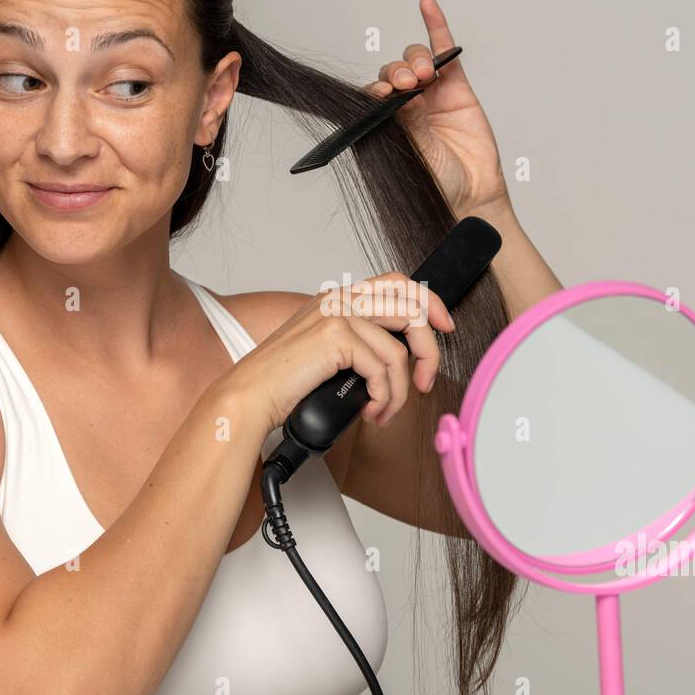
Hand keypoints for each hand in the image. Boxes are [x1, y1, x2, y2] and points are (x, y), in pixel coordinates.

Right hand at [218, 272, 456, 436]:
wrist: (250, 396)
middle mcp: (338, 298)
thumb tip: (400, 356)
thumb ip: (358, 343)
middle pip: (410, 308)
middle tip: (426, 381)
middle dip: (429, 349)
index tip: (444, 328)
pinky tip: (373, 411)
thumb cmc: (282, 383)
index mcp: (336, 297)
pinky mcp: (336, 336)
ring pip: (399, 350)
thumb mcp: (326, 353)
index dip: (429, 302)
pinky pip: (383, 370)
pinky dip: (385, 398)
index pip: (397, 282)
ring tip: (385, 411)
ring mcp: (337, 313)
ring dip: (400, 391)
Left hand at [365, 0, 511, 220]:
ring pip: (415, 60)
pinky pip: (443, 49)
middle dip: (398, 74)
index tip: (382, 96)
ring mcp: (430, 94)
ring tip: (424, 75)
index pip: (372, 94)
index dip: (376, 90)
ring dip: (416, 60)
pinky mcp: (455, 87)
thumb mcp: (410, 154)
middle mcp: (403, 106)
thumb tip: (395, 95)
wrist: (470, 195)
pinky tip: (427, 4)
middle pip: (393, 73)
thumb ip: (403, 123)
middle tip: (407, 86)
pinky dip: (435, 25)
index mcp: (384, 122)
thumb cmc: (433, 183)